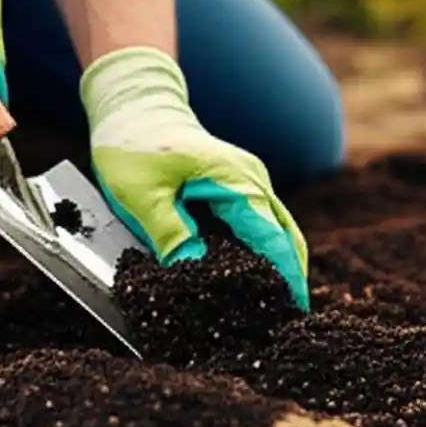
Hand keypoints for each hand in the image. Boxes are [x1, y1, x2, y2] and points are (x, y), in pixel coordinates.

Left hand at [83, 47, 309, 311]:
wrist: (133, 105)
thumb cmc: (133, 145)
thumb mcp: (141, 195)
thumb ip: (169, 235)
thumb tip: (191, 274)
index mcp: (236, 182)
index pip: (273, 239)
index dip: (285, 278)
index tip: (292, 311)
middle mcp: (252, 181)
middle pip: (287, 238)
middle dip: (291, 279)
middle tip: (288, 321)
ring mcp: (247, 182)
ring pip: (278, 231)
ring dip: (280, 266)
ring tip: (276, 308)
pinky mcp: (235, 187)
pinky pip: (260, 223)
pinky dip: (264, 251)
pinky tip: (253, 279)